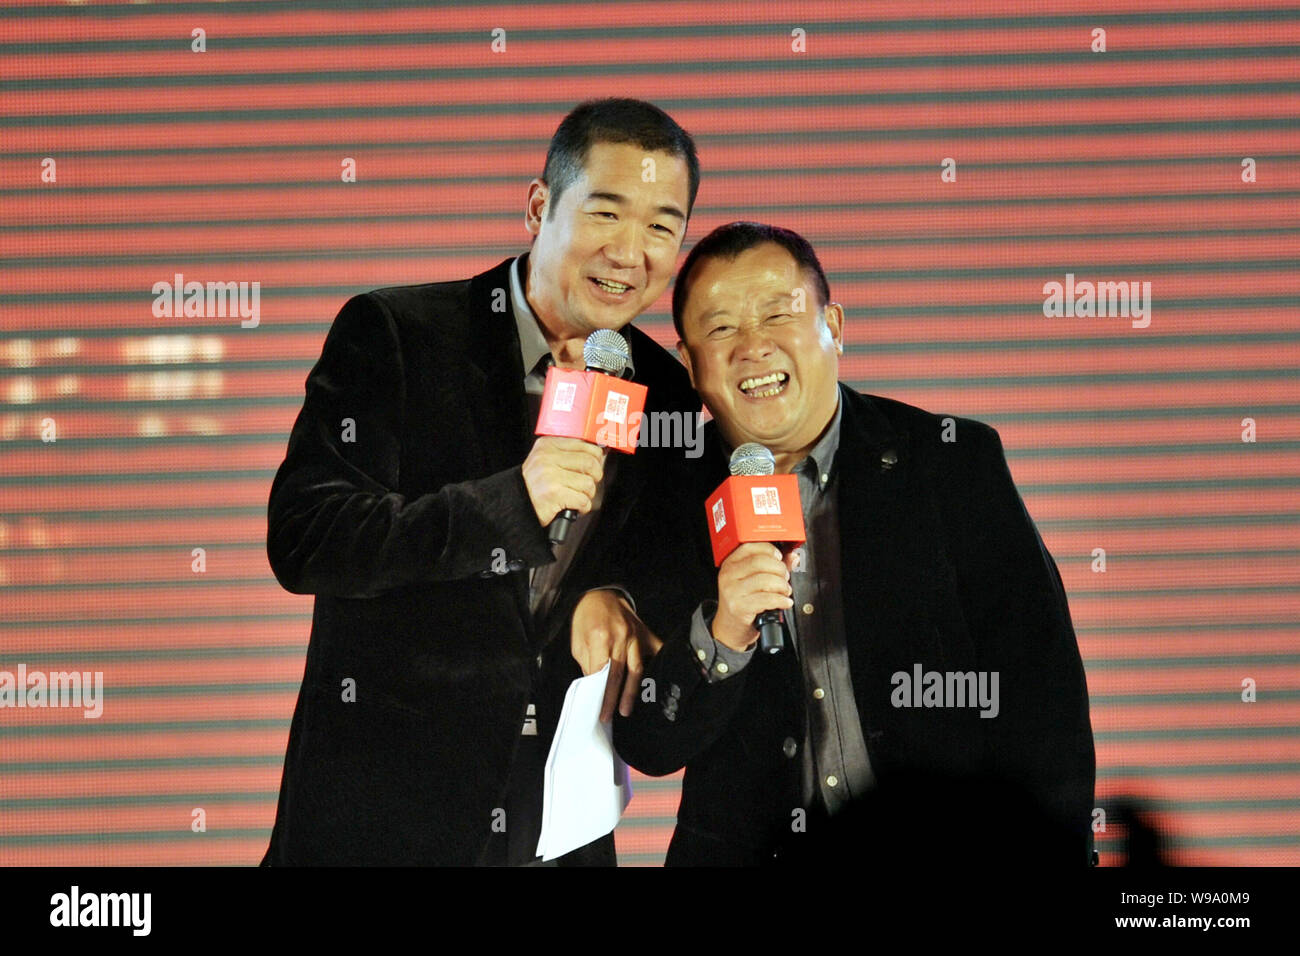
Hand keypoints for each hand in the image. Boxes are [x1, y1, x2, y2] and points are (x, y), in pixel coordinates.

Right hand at [522, 437, 604, 526]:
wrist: (516, 504)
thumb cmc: (535, 485)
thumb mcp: (546, 460)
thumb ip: (567, 454)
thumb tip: (597, 456)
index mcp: (547, 445)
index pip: (584, 445)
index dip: (595, 458)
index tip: (595, 465)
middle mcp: (547, 458)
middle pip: (589, 463)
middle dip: (594, 477)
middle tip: (587, 484)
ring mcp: (550, 476)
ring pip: (588, 483)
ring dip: (587, 495)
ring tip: (576, 496)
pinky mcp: (553, 494)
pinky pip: (583, 500)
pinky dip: (582, 507)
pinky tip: (573, 506)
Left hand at [571, 589, 662, 721]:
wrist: (599, 593)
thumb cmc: (585, 618)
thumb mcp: (578, 641)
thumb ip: (588, 663)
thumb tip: (595, 685)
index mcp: (600, 638)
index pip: (601, 673)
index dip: (600, 695)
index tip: (600, 710)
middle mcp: (620, 638)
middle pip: (619, 675)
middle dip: (615, 699)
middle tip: (611, 715)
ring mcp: (636, 636)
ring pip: (637, 668)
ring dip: (632, 691)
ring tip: (627, 708)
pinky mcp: (645, 633)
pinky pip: (656, 650)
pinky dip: (658, 665)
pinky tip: (658, 681)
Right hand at [712, 543, 795, 651]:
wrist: (729, 628)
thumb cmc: (741, 602)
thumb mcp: (752, 580)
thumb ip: (773, 567)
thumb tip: (792, 557)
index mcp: (730, 564)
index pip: (751, 547)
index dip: (770, 550)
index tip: (779, 558)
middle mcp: (729, 575)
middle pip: (760, 562)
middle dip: (779, 569)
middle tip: (784, 578)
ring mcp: (732, 591)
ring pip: (766, 580)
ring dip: (782, 586)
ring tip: (784, 591)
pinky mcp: (739, 607)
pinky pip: (767, 599)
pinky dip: (781, 600)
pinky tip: (784, 602)